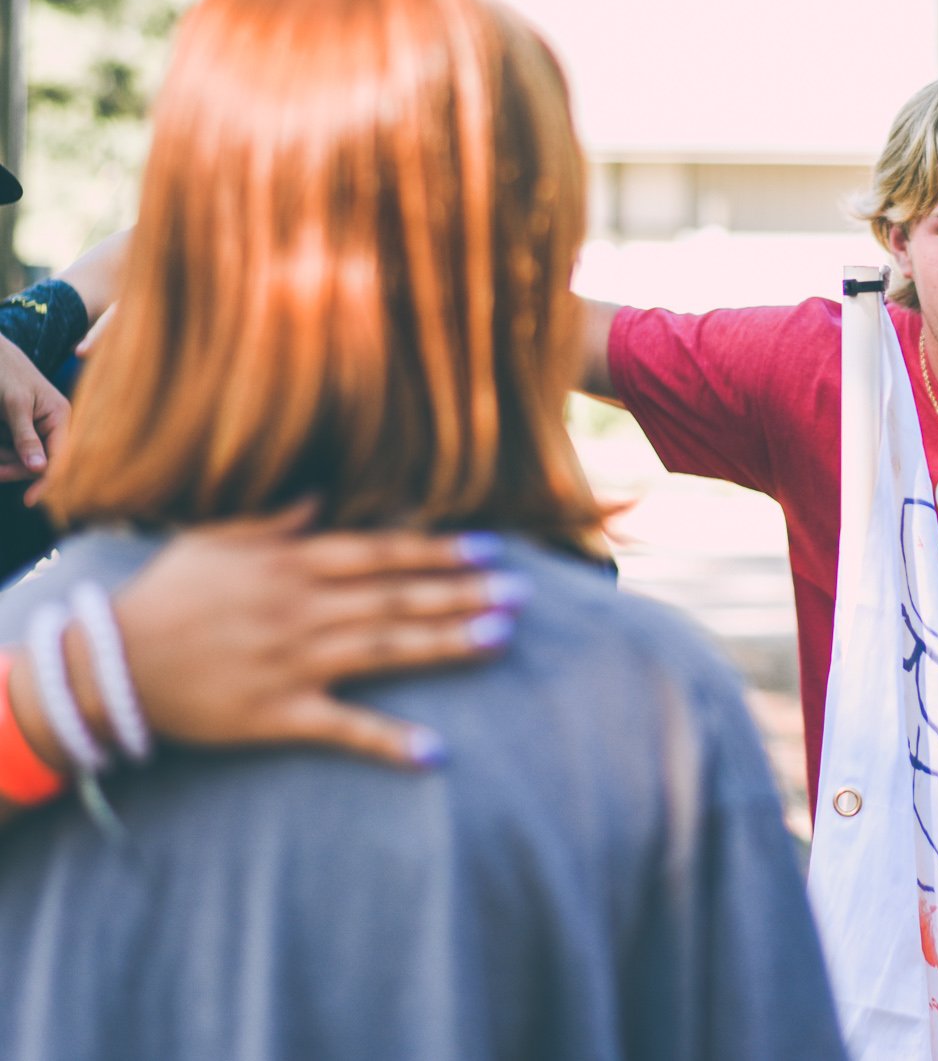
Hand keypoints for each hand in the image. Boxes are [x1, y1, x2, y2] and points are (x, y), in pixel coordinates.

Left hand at [0, 336, 67, 483]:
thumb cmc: (6, 372)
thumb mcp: (16, 404)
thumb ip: (26, 437)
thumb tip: (40, 469)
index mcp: (61, 416)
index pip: (61, 456)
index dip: (49, 480)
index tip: (31, 501)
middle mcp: (54, 424)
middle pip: (42, 461)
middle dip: (18, 470)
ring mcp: (37, 427)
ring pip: (25, 458)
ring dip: (6, 462)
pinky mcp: (21, 428)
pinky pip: (14, 449)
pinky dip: (2, 453)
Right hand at [107, 505, 526, 767]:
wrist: (108, 665)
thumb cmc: (166, 595)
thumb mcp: (216, 539)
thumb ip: (278, 517)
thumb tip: (324, 492)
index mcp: (292, 565)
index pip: (382, 553)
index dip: (439, 551)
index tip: (490, 547)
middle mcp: (301, 610)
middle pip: (397, 598)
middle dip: (464, 593)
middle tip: (523, 592)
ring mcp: (293, 664)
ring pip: (385, 650)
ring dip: (446, 644)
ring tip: (501, 637)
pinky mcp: (279, 715)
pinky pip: (342, 729)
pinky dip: (388, 741)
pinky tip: (435, 752)